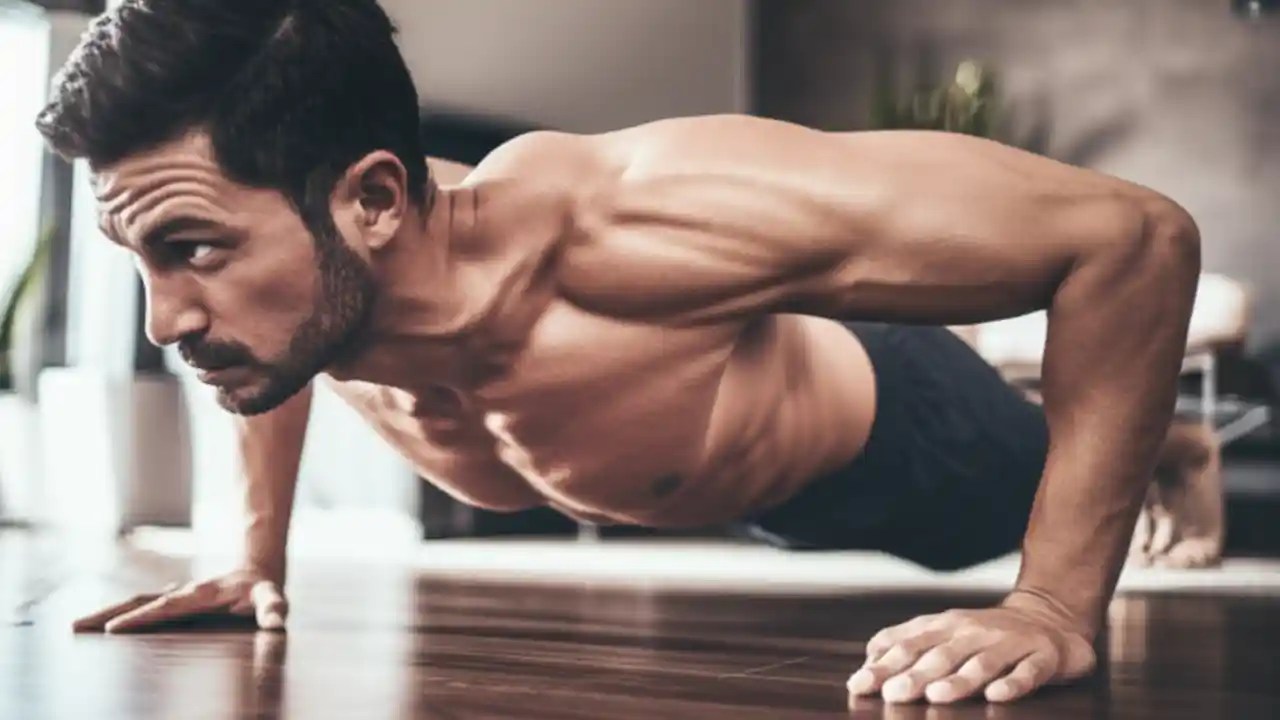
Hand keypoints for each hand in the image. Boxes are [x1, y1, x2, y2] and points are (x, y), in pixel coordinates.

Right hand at [72, 569, 287, 633]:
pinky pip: (141, 606)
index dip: (141, 618)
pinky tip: (100, 624)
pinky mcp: (172, 601)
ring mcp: (175, 595)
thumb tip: (277, 623)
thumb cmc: (263, 588)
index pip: (166, 608)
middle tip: (75, 627)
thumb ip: (274, 608)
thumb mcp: (273, 597)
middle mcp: (182, 593)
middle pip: (139, 602)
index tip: (113, 629)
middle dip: (107, 614)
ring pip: (135, 601)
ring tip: (75, 626)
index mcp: (200, 595)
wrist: (257, 567)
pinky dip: (118, 614)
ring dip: (105, 613)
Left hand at [846, 598, 1095, 703]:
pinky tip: (996, 695)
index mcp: (946, 626)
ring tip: (935, 695)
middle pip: (940, 655)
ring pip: (981, 663)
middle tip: (891, 693)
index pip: (909, 644)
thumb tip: (868, 659)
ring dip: (958, 680)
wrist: (1050, 617)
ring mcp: (1009, 644)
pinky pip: (1026, 672)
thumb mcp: (945, 630)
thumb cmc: (986, 633)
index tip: (858, 684)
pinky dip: (1012, 684)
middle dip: (914, 675)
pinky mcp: (1042, 657)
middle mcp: (974, 632)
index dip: (883, 665)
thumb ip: (909, 642)